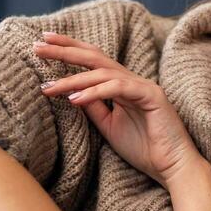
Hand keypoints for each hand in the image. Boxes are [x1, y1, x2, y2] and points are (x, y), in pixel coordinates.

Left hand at [33, 32, 201, 188]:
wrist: (173, 167)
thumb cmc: (145, 149)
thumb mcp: (109, 126)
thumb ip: (94, 107)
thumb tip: (70, 92)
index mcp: (122, 85)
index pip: (92, 61)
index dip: (68, 49)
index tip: (42, 43)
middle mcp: (131, 80)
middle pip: (94, 57)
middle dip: (64, 50)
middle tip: (37, 45)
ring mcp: (142, 86)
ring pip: (102, 72)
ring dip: (72, 78)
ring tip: (48, 86)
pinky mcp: (151, 96)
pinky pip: (117, 89)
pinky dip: (94, 93)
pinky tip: (74, 99)